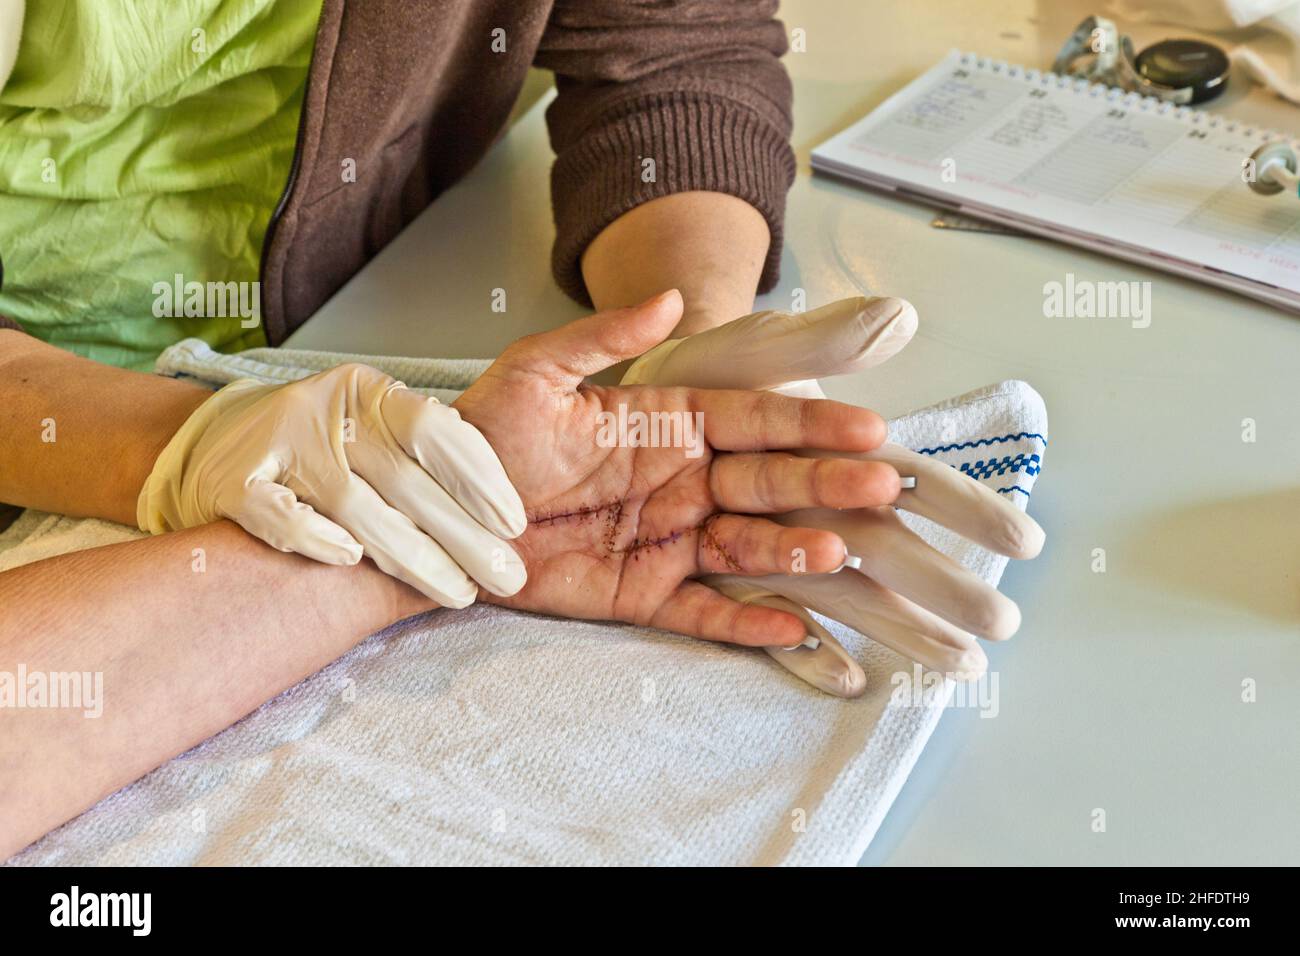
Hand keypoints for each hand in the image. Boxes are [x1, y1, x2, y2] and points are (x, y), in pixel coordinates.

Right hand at [137, 364, 526, 607]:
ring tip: (457, 592)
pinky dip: (312, 537)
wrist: (212, 444)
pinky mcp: (230, 484)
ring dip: (412, 555)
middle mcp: (324, 412)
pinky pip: (276, 513)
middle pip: (405, 479)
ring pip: (354, 505)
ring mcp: (275, 445)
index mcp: (369, 394)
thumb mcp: (374, 433)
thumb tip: (503, 516)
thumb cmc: (319, 448)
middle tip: (505, 576)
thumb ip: (426, 461)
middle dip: (464, 535)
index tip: (515, 523)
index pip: (435, 430)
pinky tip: (351, 561)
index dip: (479, 477)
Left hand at [452, 291, 900, 645]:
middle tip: (878, 487)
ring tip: (837, 551)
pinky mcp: (643, 595)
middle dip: (824, 485)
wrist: (438, 513)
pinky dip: (748, 623)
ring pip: (747, 547)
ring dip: (795, 550)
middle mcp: (681, 483)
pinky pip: (704, 612)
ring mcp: (667, 541)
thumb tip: (668, 300)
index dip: (808, 425)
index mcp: (667, 426)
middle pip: (767, 483)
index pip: (752, 422)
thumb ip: (603, 336)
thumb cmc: (483, 436)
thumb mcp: (537, 373)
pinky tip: (793, 625)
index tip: (863, 426)